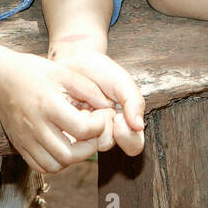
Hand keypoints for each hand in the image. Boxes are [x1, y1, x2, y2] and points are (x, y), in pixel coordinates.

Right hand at [0, 50, 116, 174]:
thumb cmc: (34, 72)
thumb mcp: (64, 72)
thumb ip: (89, 89)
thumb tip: (108, 107)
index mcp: (48, 105)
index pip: (82, 129)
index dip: (99, 126)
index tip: (101, 116)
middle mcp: (35, 127)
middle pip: (70, 154)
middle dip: (90, 147)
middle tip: (94, 133)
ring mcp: (25, 140)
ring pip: (56, 165)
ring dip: (74, 158)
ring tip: (80, 141)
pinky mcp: (20, 146)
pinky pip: (41, 166)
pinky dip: (57, 163)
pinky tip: (64, 146)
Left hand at [49, 42, 145, 156]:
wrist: (75, 61)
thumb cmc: (102, 72)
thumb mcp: (122, 82)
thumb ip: (134, 102)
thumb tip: (138, 126)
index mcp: (126, 124)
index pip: (133, 145)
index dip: (127, 137)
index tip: (118, 117)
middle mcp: (107, 132)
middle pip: (108, 144)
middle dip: (102, 125)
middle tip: (98, 107)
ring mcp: (86, 133)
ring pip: (87, 143)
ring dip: (85, 123)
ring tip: (83, 105)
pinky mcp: (68, 131)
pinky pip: (69, 139)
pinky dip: (70, 124)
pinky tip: (72, 108)